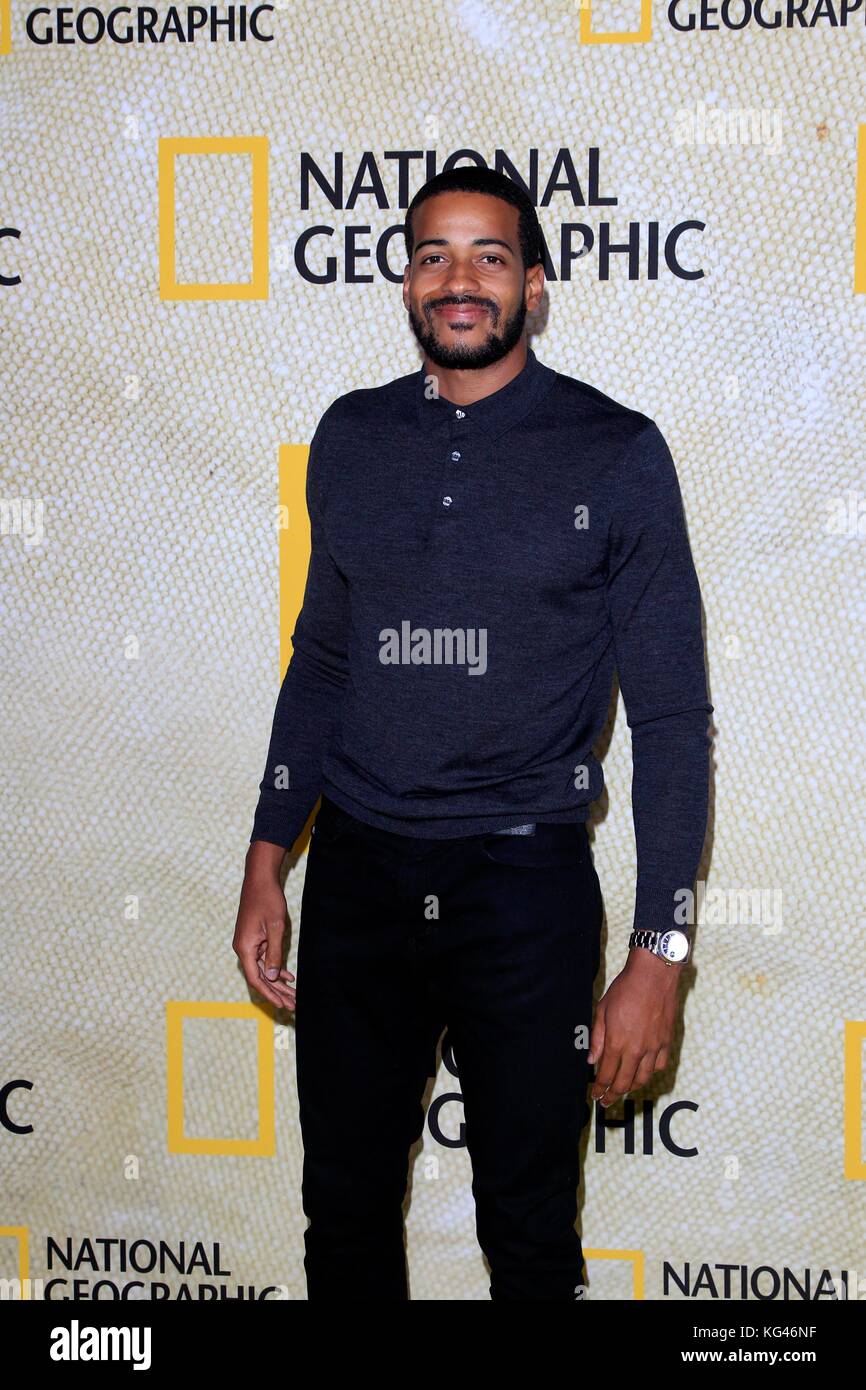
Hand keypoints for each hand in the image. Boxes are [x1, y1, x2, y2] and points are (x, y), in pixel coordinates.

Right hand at [232, 844, 294, 1011]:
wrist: (259, 879)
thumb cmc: (267, 900)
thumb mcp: (275, 927)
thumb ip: (274, 953)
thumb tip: (274, 977)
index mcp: (245, 948)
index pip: (256, 979)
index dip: (270, 994)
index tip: (283, 1005)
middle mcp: (243, 949)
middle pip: (260, 977)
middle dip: (277, 993)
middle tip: (293, 1006)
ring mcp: (247, 944)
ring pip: (263, 970)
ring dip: (277, 983)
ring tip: (293, 996)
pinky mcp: (253, 939)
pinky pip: (263, 959)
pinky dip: (276, 968)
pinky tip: (288, 977)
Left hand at [587, 948, 681, 1105]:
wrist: (653, 976)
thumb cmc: (625, 989)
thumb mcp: (602, 1010)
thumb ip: (597, 1038)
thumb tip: (591, 1060)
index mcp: (617, 1042)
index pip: (606, 1075)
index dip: (599, 1088)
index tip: (595, 1095)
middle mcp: (636, 1049)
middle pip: (624, 1082)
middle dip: (613, 1095)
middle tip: (606, 1101)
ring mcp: (654, 1047)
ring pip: (643, 1078)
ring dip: (631, 1088)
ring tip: (623, 1091)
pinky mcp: (666, 1041)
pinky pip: (660, 1066)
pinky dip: (650, 1073)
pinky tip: (644, 1073)